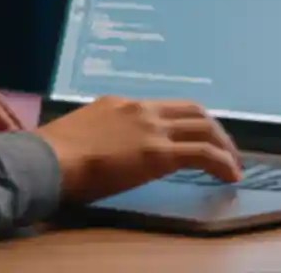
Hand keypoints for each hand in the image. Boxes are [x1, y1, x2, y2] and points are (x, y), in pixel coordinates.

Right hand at [36, 96, 242, 202]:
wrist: (46, 159)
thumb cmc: (53, 155)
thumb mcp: (80, 135)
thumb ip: (99, 137)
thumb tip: (102, 152)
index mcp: (120, 105)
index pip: (164, 108)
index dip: (187, 123)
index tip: (195, 139)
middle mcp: (140, 109)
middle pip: (193, 111)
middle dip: (215, 130)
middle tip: (225, 151)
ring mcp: (151, 128)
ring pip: (204, 127)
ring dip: (224, 146)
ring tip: (233, 166)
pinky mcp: (158, 152)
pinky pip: (203, 154)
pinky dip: (222, 163)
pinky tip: (230, 176)